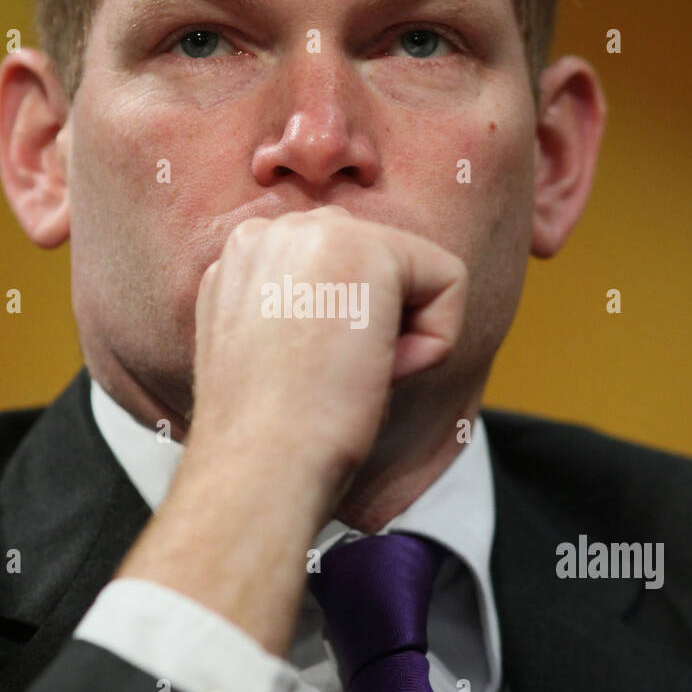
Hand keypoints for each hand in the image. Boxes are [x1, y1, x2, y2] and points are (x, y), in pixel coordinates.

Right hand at [188, 206, 466, 503]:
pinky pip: (449, 280)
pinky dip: (436, 339)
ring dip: (402, 333)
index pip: (336, 268)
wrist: (261, 462)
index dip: (342, 331)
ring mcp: (314, 230)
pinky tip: (382, 370)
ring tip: (353, 374)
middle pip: (377, 263)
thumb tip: (357, 308)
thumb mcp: (268, 348)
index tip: (308, 376)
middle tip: (333, 379)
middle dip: (374, 324)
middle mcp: (270, 230)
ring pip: (414, 271)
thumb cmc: (268, 434)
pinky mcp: (366, 246)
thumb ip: (296, 305)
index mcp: (242, 255)